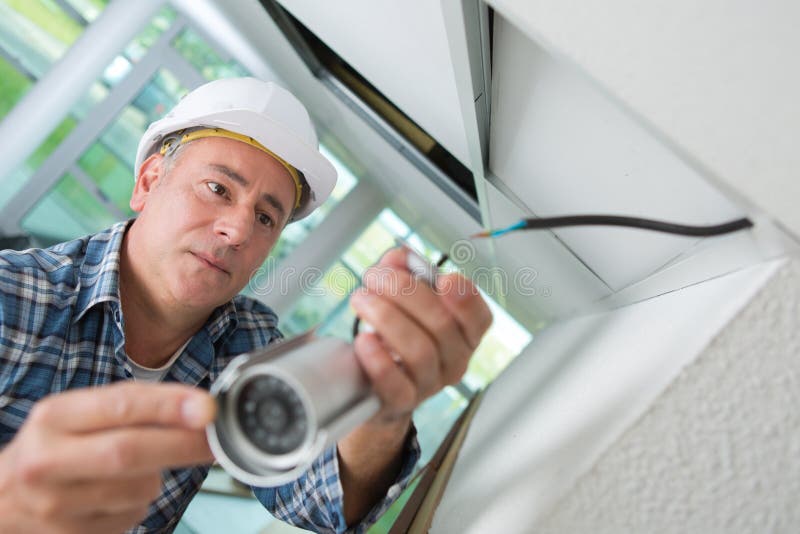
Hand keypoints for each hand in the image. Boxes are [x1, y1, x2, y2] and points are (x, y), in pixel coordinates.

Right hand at [0, 382, 215, 533]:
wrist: (3, 499)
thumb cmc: (56, 447)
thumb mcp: (80, 414)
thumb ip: (134, 407)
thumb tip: (199, 411)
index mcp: (54, 417)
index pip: (120, 405)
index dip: (169, 406)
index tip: (208, 408)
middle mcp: (47, 460)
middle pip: (130, 452)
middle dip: (183, 446)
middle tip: (215, 442)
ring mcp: (54, 505)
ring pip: (138, 489)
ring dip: (156, 478)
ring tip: (137, 470)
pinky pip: (130, 517)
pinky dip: (138, 504)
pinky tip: (116, 496)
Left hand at [350, 247, 492, 424]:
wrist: (375, 385)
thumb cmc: (396, 333)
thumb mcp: (403, 298)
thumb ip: (404, 270)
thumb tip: (398, 258)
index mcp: (464, 333)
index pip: (479, 318)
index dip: (466, 299)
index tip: (445, 280)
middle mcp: (454, 360)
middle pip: (441, 325)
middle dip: (404, 291)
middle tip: (374, 276)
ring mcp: (430, 384)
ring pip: (419, 351)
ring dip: (386, 317)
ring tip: (361, 299)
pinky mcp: (401, 402)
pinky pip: (396, 386)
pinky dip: (378, 360)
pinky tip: (364, 340)